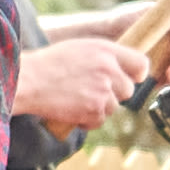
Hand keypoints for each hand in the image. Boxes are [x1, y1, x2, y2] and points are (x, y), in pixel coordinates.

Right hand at [13, 36, 149, 126]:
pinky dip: (88, 119)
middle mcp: (109, 69)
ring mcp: (103, 91)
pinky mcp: (94, 110)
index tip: (130, 78)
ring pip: (113, 107)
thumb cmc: (49, 64)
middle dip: (114, 93)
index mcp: (106, 50)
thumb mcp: (80, 49)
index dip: (137, 74)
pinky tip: (71, 108)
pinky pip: (100, 120)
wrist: (28, 80)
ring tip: (76, 98)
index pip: (141, 64)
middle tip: (92, 91)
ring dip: (98, 107)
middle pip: (128, 90)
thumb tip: (121, 70)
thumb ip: (104, 57)